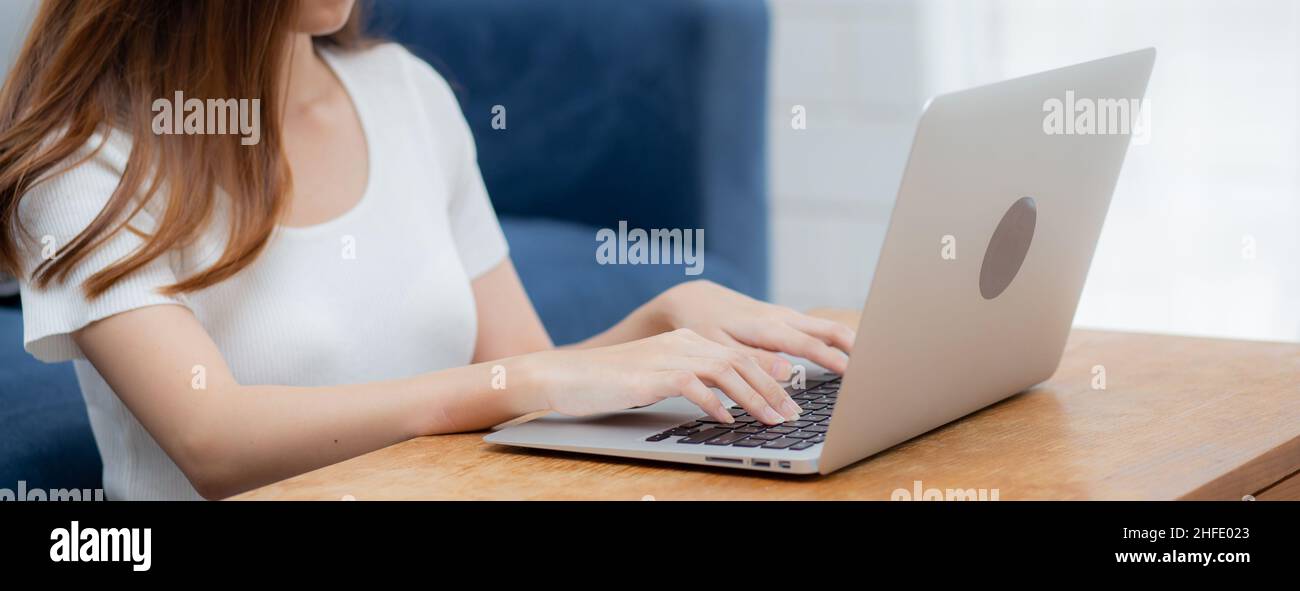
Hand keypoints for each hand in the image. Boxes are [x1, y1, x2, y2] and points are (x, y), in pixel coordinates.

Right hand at [515, 328, 803, 423]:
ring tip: (771, 420)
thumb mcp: (658, 378)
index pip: (739, 355)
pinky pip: (693, 386)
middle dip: (772, 390)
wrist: (566, 376)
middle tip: (791, 415)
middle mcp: (682, 342)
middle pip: (740, 361)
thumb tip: (725, 402)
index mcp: (687, 339)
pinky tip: (727, 420)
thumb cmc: (610, 382)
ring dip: (753, 398)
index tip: (788, 401)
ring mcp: (667, 356)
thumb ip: (691, 381)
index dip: (768, 378)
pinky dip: (715, 403)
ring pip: (725, 371)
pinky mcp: (652, 375)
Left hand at [651, 281, 855, 378]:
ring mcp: (786, 316)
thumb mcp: (720, 347)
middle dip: (855, 346)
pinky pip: (818, 328)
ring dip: (850, 342)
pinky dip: (837, 340)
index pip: (809, 345)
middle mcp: (782, 318)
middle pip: (829, 329)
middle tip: (875, 366)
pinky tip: (848, 353)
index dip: (832, 360)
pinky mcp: (785, 319)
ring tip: (872, 362)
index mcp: (767, 327)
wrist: (694, 299)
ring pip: (827, 327)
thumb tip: (786, 372)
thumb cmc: (705, 325)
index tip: (852, 373)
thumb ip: (754, 361)